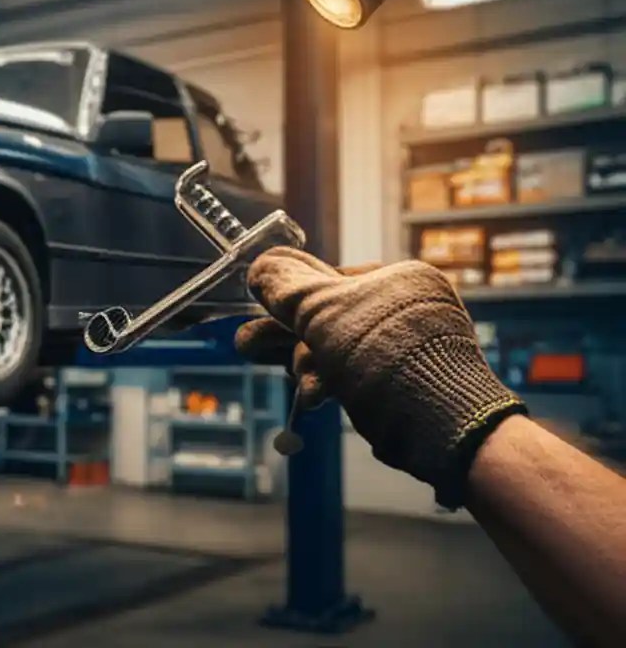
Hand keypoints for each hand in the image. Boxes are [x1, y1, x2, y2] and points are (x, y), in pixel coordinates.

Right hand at [234, 247, 525, 507]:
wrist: (441, 423)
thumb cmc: (383, 355)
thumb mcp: (324, 313)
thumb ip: (288, 289)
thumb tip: (261, 266)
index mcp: (395, 278)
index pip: (330, 277)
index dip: (290, 294)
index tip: (259, 306)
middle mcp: (402, 309)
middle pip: (326, 318)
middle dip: (286, 337)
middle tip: (248, 345)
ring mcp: (403, 347)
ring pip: (334, 351)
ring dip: (305, 367)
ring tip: (296, 384)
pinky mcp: (399, 383)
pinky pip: (352, 376)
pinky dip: (330, 385)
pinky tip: (313, 399)